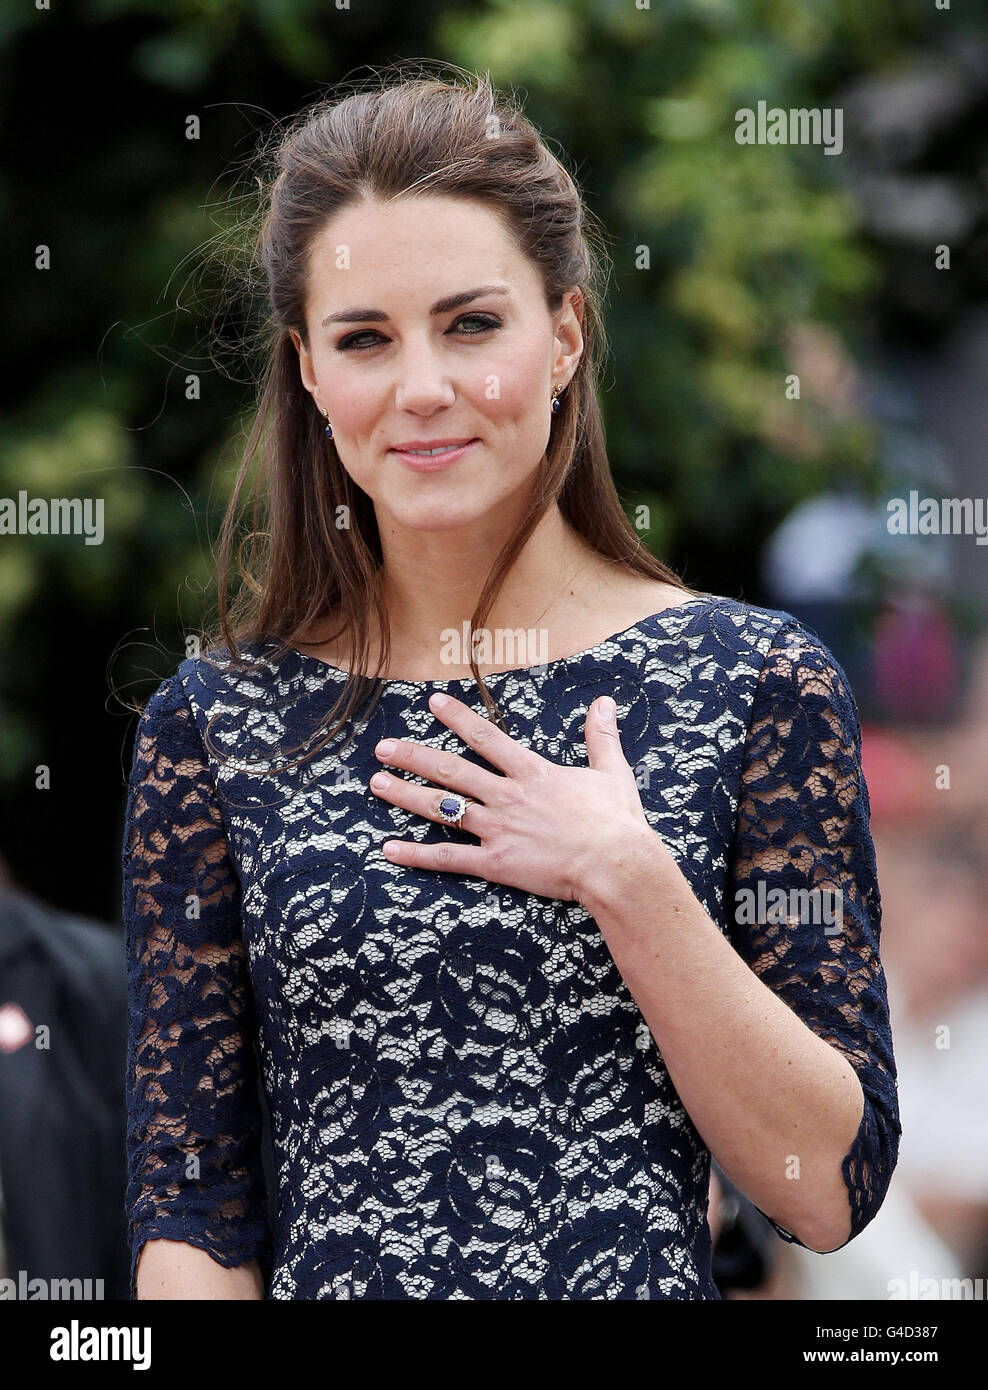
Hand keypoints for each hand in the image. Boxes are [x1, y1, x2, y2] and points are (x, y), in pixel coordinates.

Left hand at [368, 690, 652, 906]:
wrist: (617, 865)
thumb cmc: (617, 822)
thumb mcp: (611, 772)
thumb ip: (601, 736)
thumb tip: (604, 702)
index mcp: (532, 772)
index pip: (486, 738)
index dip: (457, 718)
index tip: (432, 703)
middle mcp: (508, 796)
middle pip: (451, 771)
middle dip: (413, 756)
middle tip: (383, 747)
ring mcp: (499, 829)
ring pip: (443, 807)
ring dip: (406, 795)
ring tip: (376, 784)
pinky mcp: (496, 863)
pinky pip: (449, 858)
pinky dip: (417, 854)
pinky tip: (389, 849)